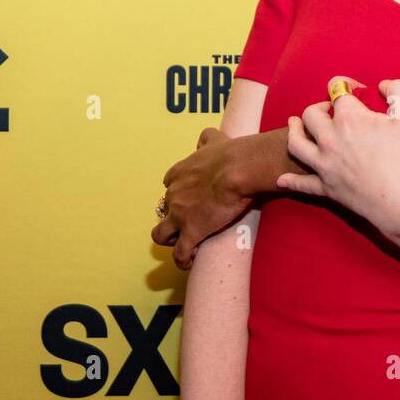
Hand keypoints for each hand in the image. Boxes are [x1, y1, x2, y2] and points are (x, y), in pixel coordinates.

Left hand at [152, 127, 252, 269]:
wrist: (239, 169)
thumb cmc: (230, 154)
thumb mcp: (215, 139)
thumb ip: (207, 139)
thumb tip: (205, 137)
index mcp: (179, 173)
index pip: (169, 185)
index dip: (179, 192)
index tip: (191, 197)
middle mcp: (174, 195)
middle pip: (165, 209)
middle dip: (176, 215)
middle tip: (194, 219)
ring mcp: (180, 215)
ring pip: (160, 234)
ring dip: (169, 239)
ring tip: (183, 243)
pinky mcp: (192, 232)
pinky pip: (180, 253)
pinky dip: (183, 259)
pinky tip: (189, 262)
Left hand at [278, 76, 399, 237]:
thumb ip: (398, 89)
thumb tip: (383, 85)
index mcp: (349, 118)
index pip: (338, 90)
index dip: (347, 84)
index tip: (358, 90)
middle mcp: (330, 139)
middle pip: (310, 114)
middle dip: (319, 106)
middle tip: (330, 109)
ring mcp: (324, 164)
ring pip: (296, 143)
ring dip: (293, 131)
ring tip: (294, 124)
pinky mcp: (325, 187)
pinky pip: (302, 183)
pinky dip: (290, 180)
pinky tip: (281, 179)